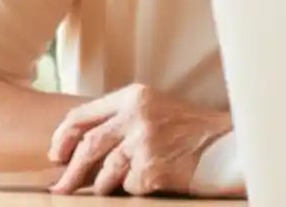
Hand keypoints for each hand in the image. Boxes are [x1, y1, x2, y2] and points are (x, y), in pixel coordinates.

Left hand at [47, 84, 231, 195]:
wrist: (227, 146)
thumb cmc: (192, 130)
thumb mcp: (156, 111)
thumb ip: (121, 120)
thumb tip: (79, 148)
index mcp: (135, 96)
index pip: (82, 116)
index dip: (63, 138)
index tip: (57, 155)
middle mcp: (137, 115)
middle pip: (87, 147)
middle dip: (70, 172)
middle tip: (62, 187)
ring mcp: (145, 142)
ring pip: (104, 173)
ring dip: (105, 185)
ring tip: (117, 186)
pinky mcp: (152, 168)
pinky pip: (128, 187)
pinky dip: (134, 189)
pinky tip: (152, 181)